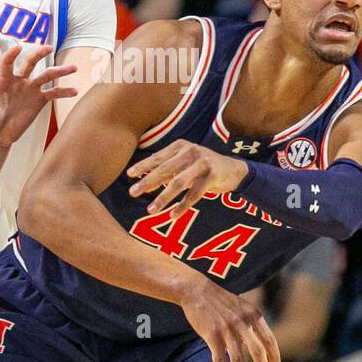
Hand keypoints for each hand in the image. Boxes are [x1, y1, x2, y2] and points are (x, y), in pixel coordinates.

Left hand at [0, 44, 77, 145]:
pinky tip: (74, 91)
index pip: (8, 63)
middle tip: (49, 48)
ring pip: (46, 76)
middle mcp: (19, 80)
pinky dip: (64, 92)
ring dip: (59, 71)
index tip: (18, 48)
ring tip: (73, 68)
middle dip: (39, 54)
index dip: (12, 55)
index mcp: (4, 80)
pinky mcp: (39, 100)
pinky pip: (53, 93)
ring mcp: (31, 89)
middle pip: (30, 63)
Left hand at [125, 139, 249, 217]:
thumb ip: (167, 169)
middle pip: (165, 169)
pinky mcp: (213, 176)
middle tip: (133, 192)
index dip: (143, 166)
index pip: (158, 157)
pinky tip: (173, 215)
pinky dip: (183, 206)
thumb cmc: (202, 167)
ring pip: (178, 183)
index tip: (129, 175)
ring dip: (163, 198)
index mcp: (180, 146)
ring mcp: (203, 163)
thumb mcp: (184, 163)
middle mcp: (190, 151)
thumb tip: (143, 182)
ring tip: (150, 210)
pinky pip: (195, 194)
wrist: (233, 169)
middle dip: (147, 181)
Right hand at [175, 275, 280, 361]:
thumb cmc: (218, 299)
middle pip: (257, 352)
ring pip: (238, 360)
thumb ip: (251, 321)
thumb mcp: (240, 305)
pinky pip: (219, 360)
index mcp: (253, 315)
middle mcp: (243, 323)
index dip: (274, 355)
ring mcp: (227, 330)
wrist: (195, 289)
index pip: (269, 339)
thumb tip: (260, 341)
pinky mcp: (211, 335)